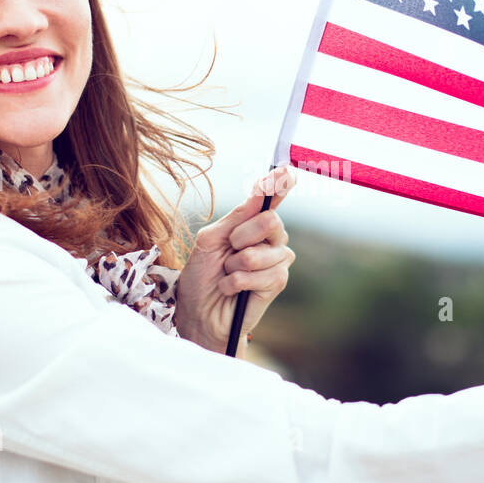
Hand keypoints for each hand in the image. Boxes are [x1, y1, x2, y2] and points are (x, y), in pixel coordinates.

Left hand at [174, 166, 298, 352]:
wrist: (198, 311)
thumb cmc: (201, 276)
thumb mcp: (210, 240)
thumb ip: (236, 217)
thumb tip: (260, 192)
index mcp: (251, 223)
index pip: (270, 198)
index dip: (279, 183)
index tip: (285, 171)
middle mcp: (269, 238)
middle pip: (271, 221)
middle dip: (242, 236)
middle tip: (229, 250)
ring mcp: (276, 260)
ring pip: (265, 251)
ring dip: (236, 265)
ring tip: (226, 274)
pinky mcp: (277, 282)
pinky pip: (265, 274)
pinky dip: (239, 281)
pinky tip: (231, 288)